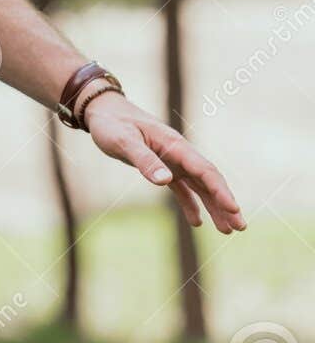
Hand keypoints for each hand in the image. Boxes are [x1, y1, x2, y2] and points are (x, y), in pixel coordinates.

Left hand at [84, 93, 246, 232]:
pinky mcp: (162, 167)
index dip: (220, 190)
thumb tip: (166, 182)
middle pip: (208, 180)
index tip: (234, 208)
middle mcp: (178, 153)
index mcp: (174, 144)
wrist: (102, 111)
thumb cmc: (111, 124)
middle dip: (225, 203)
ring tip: (227, 231)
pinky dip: (190, 204)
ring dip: (213, 207)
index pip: (204, 170)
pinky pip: (182, 188)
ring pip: (199, 186)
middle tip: (240, 226)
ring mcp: (172, 160)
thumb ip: (144, 160)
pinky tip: (196, 222)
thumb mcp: (123, 141)